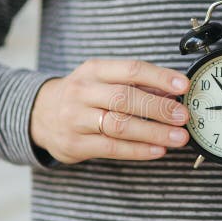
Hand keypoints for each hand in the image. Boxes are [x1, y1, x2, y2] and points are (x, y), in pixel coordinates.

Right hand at [29, 59, 190, 163]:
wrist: (38, 113)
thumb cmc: (83, 95)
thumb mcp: (103, 80)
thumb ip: (138, 85)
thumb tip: (174, 92)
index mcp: (94, 70)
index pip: (131, 70)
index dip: (159, 77)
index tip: (183, 85)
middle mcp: (82, 92)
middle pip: (125, 98)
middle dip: (158, 108)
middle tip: (183, 116)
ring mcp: (76, 119)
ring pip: (119, 125)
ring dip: (153, 132)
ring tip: (178, 137)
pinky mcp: (75, 144)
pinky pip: (111, 148)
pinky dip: (138, 150)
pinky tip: (158, 150)